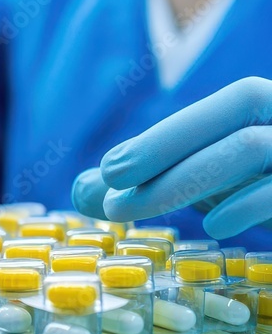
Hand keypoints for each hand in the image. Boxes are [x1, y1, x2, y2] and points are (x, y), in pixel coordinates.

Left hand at [72, 77, 271, 238]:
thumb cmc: (268, 198)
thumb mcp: (207, 187)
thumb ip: (147, 185)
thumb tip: (80, 189)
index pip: (225, 106)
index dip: (164, 136)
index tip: (108, 171)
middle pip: (238, 114)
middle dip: (163, 153)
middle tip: (110, 198)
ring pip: (253, 147)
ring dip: (183, 182)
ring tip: (133, 212)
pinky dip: (243, 206)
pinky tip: (210, 227)